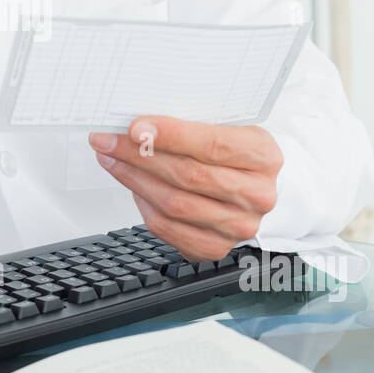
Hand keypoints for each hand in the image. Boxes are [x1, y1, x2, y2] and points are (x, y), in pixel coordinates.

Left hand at [88, 115, 282, 260]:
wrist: (253, 187)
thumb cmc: (235, 153)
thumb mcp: (229, 128)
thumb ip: (193, 125)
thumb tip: (142, 124)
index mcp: (264, 157)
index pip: (214, 145)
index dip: (171, 136)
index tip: (135, 127)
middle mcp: (257, 195)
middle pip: (188, 176)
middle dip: (140, 156)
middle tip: (109, 141)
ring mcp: (238, 226)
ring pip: (174, 204)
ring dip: (134, 180)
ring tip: (112, 160)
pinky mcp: (215, 248)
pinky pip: (168, 228)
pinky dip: (143, 205)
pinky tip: (132, 186)